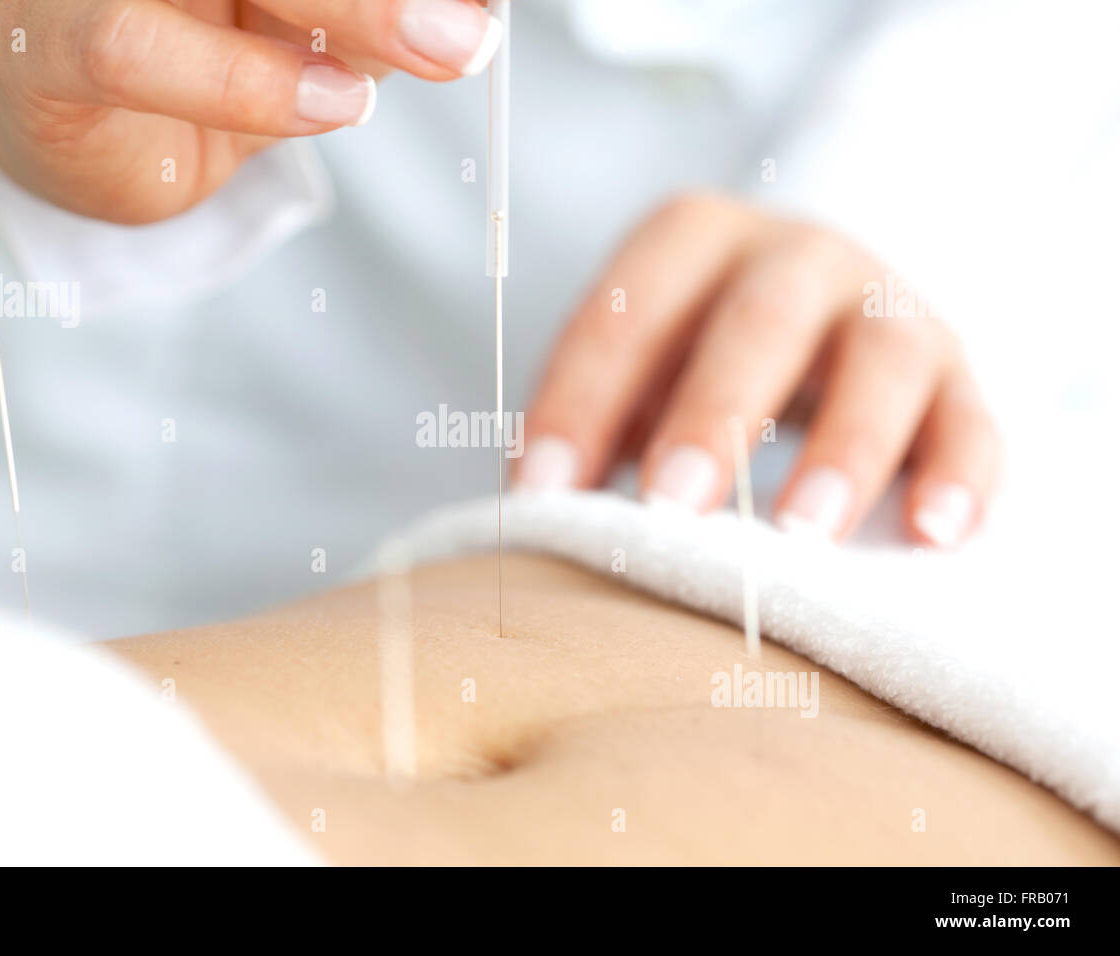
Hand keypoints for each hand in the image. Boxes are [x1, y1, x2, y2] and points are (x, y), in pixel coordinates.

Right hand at [0, 0, 500, 222]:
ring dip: (360, 8)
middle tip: (481, 23)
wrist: (85, 129)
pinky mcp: (49, 38)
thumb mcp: (315, 27)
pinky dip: (248, 82)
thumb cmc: (204, 57)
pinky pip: (139, 50)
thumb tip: (475, 10)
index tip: (489, 1)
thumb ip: (376, 13)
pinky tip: (334, 103)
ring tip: (447, 50)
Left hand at [517, 193, 1000, 547]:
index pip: (629, 312)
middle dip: (711, 416)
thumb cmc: (701, 355)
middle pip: (758, 323)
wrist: (832, 314)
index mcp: (695, 241)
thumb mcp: (642, 366)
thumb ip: (597, 421)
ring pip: (879, 361)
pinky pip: (971, 417)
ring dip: (842, 448)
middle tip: (669, 510)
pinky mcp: (956, 372)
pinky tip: (933, 533)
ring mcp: (886, 305)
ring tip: (803, 535)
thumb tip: (539, 515)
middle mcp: (797, 256)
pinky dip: (959, 474)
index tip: (542, 495)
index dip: (581, 400)